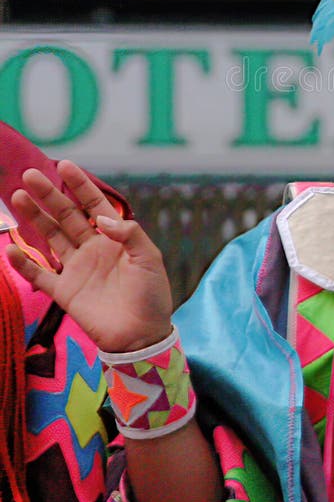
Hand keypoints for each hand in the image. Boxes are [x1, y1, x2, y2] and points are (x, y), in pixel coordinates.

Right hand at [7, 160, 172, 352]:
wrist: (142, 336)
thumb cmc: (152, 295)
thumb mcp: (150, 257)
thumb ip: (129, 234)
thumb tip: (101, 219)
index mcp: (115, 237)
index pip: (94, 204)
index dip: (80, 185)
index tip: (64, 165)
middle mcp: (92, 248)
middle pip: (66, 216)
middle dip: (49, 195)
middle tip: (29, 175)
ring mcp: (76, 269)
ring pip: (51, 237)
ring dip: (34, 218)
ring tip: (18, 197)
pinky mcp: (65, 292)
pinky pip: (40, 275)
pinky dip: (25, 263)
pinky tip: (11, 248)